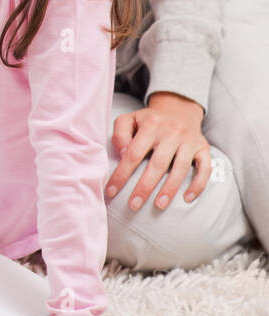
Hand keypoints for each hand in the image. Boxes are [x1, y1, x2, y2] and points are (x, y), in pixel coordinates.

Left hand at [106, 92, 210, 211]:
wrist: (179, 109)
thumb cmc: (149, 120)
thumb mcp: (129, 119)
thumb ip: (120, 134)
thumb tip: (121, 153)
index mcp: (151, 125)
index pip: (133, 153)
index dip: (121, 173)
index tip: (111, 191)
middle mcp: (172, 132)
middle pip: (157, 164)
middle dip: (144, 187)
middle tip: (133, 205)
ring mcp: (190, 140)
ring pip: (180, 168)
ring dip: (169, 189)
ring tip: (158, 206)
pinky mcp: (203, 148)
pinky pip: (205, 168)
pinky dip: (198, 184)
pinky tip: (187, 198)